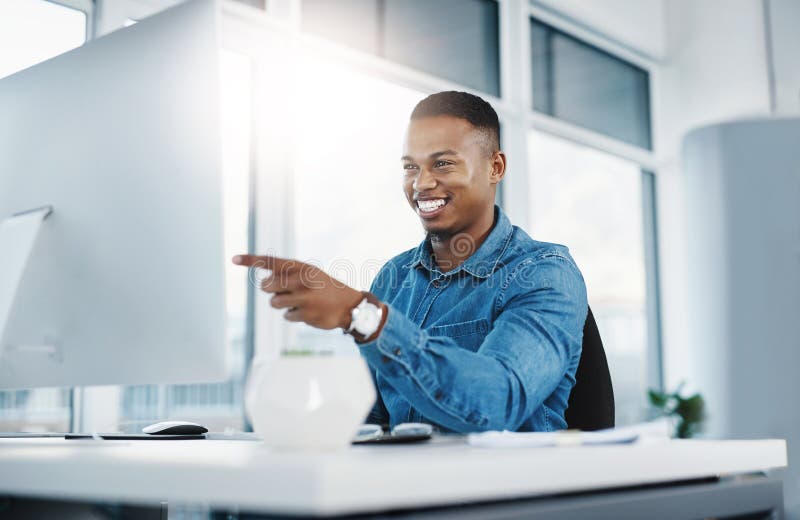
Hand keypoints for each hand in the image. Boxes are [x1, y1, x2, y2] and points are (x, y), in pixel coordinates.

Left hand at [232, 254, 363, 329]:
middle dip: (270, 289)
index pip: (271, 261)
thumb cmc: (324, 287)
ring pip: (274, 303)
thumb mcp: (310, 274)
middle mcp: (302, 280)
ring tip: (298, 301)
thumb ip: (288, 274)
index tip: (233, 259)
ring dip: (282, 304)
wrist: (349, 305)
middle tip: (282, 290)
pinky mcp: (305, 315)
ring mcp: (303, 298)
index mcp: (302, 267)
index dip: (251, 260)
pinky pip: (286, 315)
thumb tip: (264, 282)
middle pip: (267, 285)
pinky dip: (293, 315)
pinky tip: (308, 311)